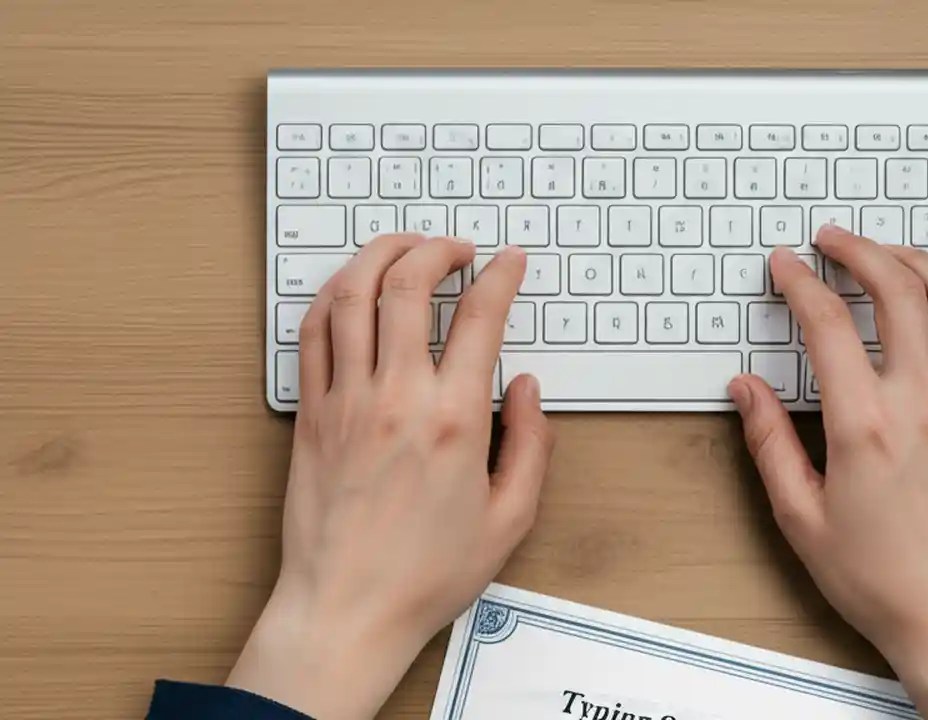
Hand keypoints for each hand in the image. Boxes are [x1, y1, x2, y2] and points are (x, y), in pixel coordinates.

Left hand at [227, 235, 552, 719]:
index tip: (509, 262)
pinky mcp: (309, 415)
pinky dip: (333, 298)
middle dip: (437, 249)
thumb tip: (522, 386)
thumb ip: (531, 444)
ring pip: (351, 296)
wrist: (345, 611)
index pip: (480, 318)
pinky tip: (353, 292)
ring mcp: (344, 402)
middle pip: (408, 285)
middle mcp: (396, 398)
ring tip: (405, 250)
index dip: (500, 276)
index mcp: (453, 421)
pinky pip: (311, 335)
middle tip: (457, 249)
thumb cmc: (426, 575)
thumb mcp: (510, 519)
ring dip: (380, 256)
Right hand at [730, 226, 927, 719]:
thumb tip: (745, 389)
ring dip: (917, 263)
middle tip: (834, 241)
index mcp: (865, 424)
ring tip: (889, 255)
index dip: (799, 282)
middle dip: (859, 250)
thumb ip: (769, 443)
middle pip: (896, 289)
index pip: (827, 322)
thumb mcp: (801, 517)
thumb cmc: (882, 580)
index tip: (785, 266)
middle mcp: (925, 401)